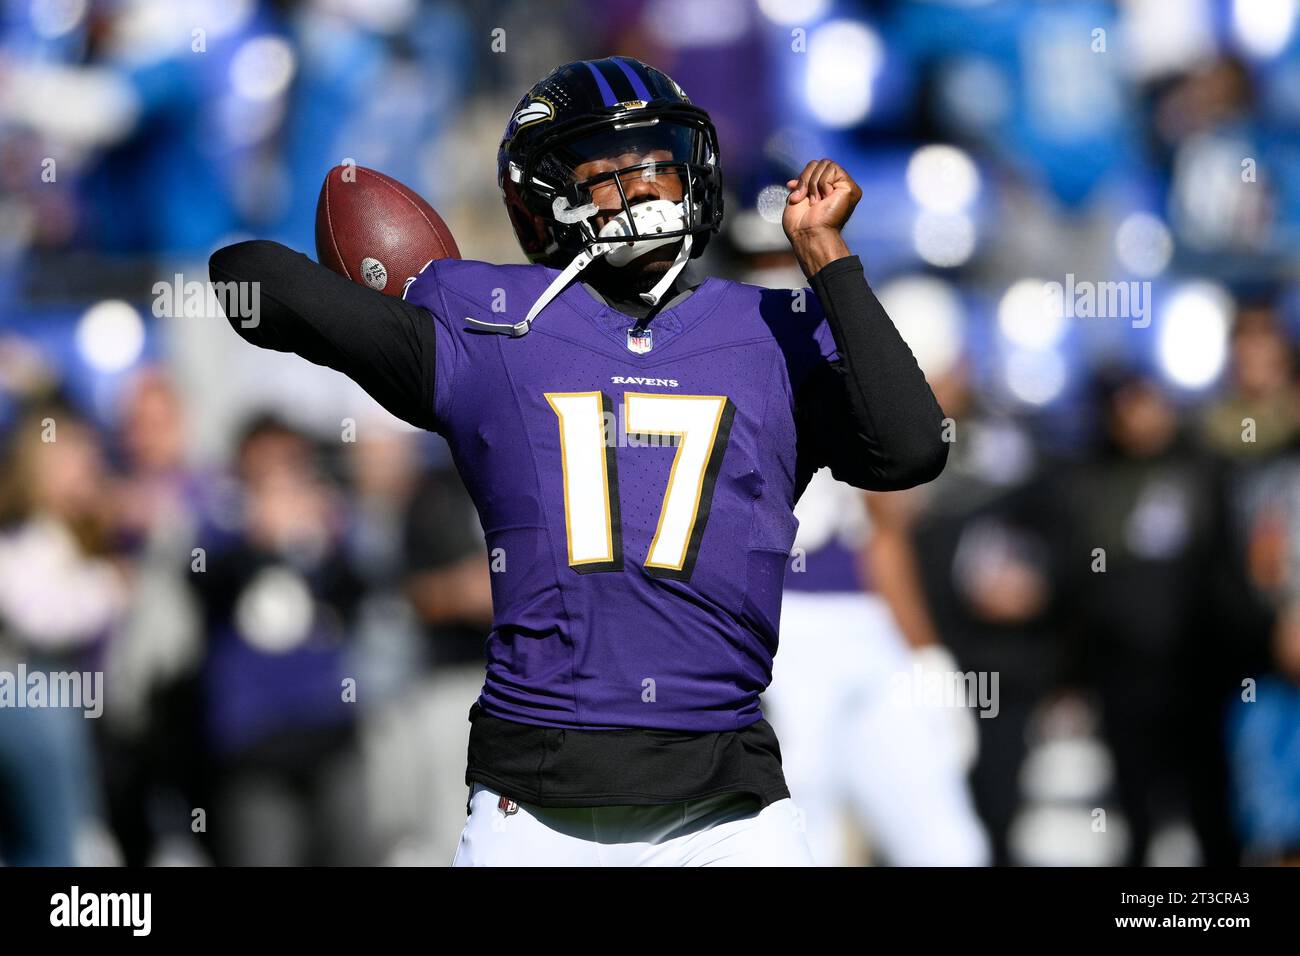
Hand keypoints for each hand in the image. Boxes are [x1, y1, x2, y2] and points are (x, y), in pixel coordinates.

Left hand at [783, 159, 861, 276]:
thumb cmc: (800, 224)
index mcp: (825, 190)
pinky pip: (832, 169)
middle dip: (806, 179)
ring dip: (813, 184)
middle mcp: (837, 187)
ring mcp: (845, 187)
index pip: (814, 166)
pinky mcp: (850, 188)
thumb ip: (799, 186)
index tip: (796, 196)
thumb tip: (792, 182)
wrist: (807, 233)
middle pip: (819, 162)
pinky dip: (822, 184)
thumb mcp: (796, 199)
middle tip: (806, 200)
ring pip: (826, 163)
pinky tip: (825, 200)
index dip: (803, 177)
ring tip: (816, 202)